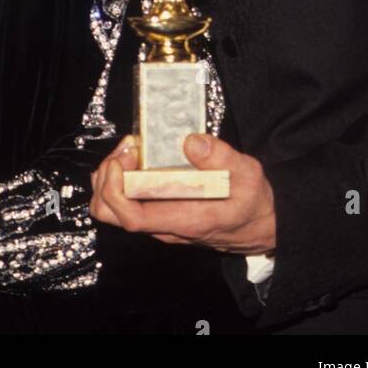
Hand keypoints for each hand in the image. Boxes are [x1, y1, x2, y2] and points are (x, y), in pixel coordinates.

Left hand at [89, 133, 275, 255]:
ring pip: (113, 208)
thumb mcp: (246, 174)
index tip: (119, 162)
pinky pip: (125, 201)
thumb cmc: (253, 202)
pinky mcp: (160, 212)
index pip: (132, 218)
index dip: (114, 191)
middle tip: (126, 150)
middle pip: (110, 214)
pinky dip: (122, 178)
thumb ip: (220, 157)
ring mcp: (160, 220)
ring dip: (112, 176)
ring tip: (131, 150)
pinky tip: (140, 157)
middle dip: (106, 179)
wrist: (261, 224)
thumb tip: (191, 142)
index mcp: (184, 220)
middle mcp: (165, 226)